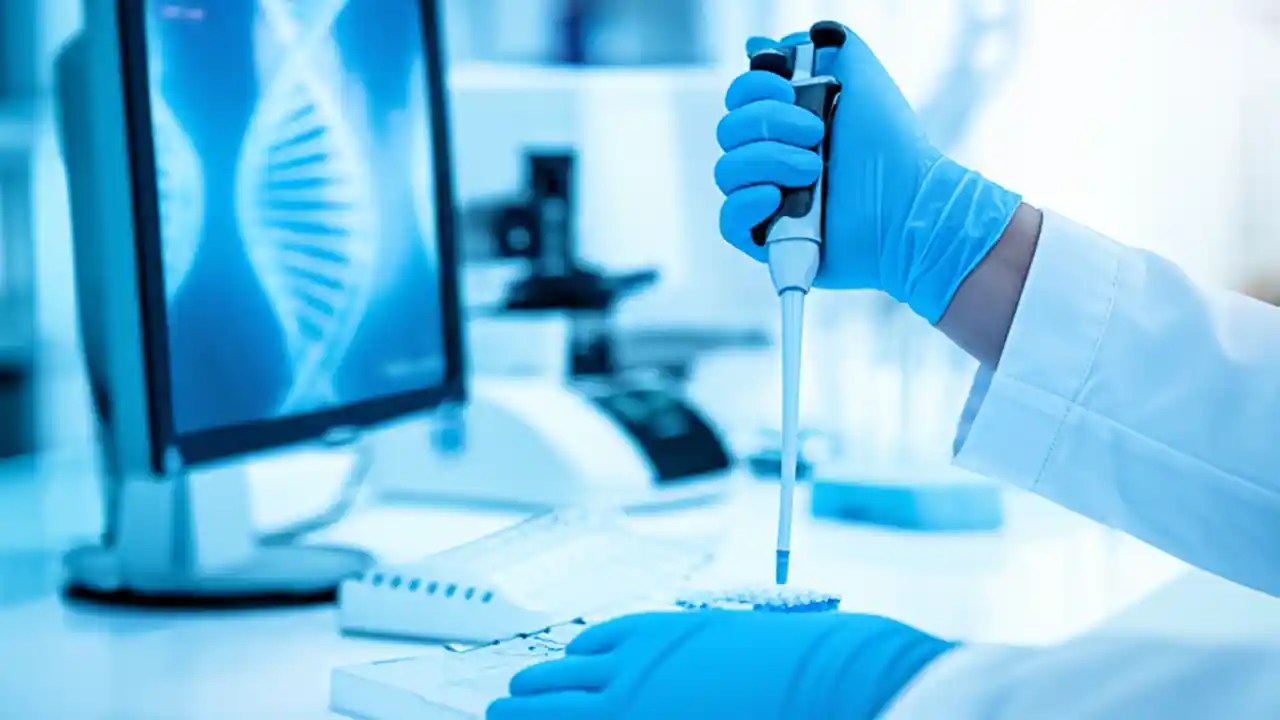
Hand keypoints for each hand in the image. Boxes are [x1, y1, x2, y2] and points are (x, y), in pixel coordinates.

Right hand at [486, 611, 955, 719]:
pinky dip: (593, 644)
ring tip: (531, 681)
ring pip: (579, 661)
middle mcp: (626, 689)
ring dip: (549, 673)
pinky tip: (589, 647)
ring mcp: (651, 654)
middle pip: (552, 694)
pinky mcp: (679, 629)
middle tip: (501, 706)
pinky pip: (617, 632)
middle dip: (522, 704)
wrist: (830, 687)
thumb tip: (610, 719)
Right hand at [715, 27, 1022, 322]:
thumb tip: (765, 43)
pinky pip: (727, 220)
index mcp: (786, 123)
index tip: (788, 90)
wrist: (911, 205)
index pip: (739, 98)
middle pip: (727, 130)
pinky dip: (747, 204)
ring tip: (814, 171)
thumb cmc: (892, 146)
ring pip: (726, 171)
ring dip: (769, 162)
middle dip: (769, 126)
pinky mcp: (765, 240)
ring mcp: (766, 201)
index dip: (754, 89)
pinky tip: (778, 198)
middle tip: (816, 135)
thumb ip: (826, 46)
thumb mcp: (863, 77)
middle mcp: (771, 159)